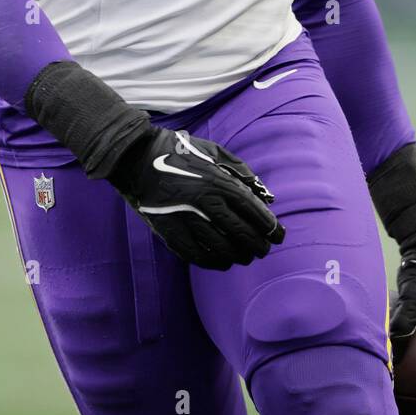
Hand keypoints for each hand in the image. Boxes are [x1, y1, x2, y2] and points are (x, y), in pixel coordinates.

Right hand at [24, 59, 283, 269]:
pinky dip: (215, 263)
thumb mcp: (214, 151)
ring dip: (239, 256)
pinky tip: (223, 261)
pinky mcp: (170, 234)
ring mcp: (186, 221)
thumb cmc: (180, 153)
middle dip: (259, 245)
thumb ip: (242, 173)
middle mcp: (205, 203)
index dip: (270, 227)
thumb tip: (267, 196)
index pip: (253, 212)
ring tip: (246, 256)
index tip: (278, 235)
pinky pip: (199, 257)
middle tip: (265, 249)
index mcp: (218, 182)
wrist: (137, 160)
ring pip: (222, 250)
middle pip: (242, 234)